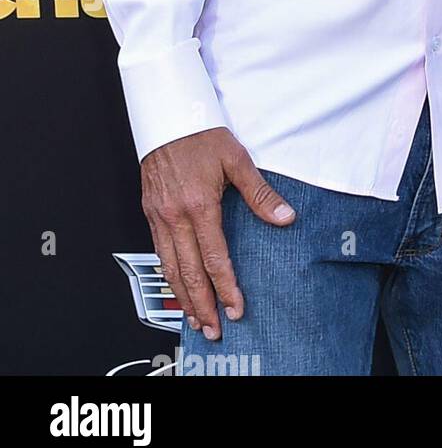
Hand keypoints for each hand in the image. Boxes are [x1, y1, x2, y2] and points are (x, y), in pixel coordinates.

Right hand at [140, 127, 295, 341]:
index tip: (236, 308)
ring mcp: (159, 217)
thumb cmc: (202, 134)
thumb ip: (260, 193)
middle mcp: (174, 216)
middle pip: (189, 272)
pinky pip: (159, 253)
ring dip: (183, 297)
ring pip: (170, 268)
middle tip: (214, 329)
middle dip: (202, 305)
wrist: (168, 117)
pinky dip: (169, 276)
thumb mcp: (237, 159)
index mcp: (199, 205)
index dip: (226, 287)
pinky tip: (178, 287)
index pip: (215, 257)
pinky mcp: (150, 213)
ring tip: (196, 319)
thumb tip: (285, 217)